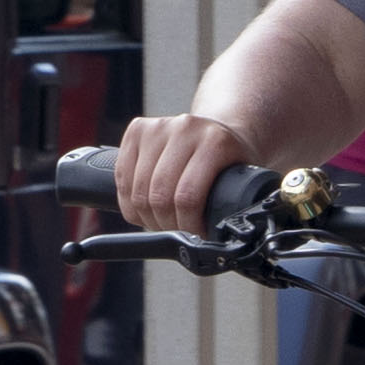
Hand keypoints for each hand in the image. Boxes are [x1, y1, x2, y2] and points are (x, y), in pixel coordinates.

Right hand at [115, 111, 261, 231]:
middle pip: (158, 196)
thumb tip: (220, 238)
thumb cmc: (231, 162)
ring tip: (163, 221)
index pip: (187, 197)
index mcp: (216, 142)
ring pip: (137, 191)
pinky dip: (130, 203)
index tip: (195, 236)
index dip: (188, 226)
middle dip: (166, 224)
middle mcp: (185, 128)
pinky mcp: (136, 129)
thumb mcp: (242, 181)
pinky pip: (122, 178)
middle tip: (177, 231)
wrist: (220, 131)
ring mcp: (157, 126)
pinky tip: (145, 210)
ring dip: (147, 217)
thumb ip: (233, 205)